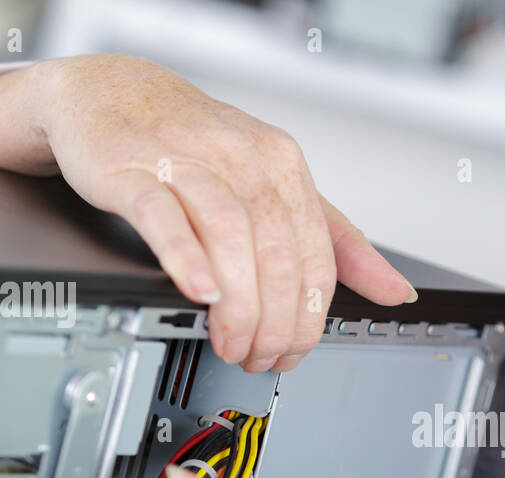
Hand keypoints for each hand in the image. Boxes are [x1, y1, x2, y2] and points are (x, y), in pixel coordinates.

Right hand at [0, 54, 415, 371]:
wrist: (108, 94)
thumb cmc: (194, 145)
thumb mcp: (276, 184)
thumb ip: (336, 241)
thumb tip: (396, 290)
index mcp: (282, 164)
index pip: (315, 253)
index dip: (310, 314)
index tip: (295, 350)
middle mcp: (240, 157)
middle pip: (276, 251)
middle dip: (274, 319)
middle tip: (260, 356)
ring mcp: (185, 159)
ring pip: (229, 236)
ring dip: (238, 303)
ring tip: (232, 341)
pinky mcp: (132, 168)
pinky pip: (164, 215)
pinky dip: (186, 258)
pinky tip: (199, 293)